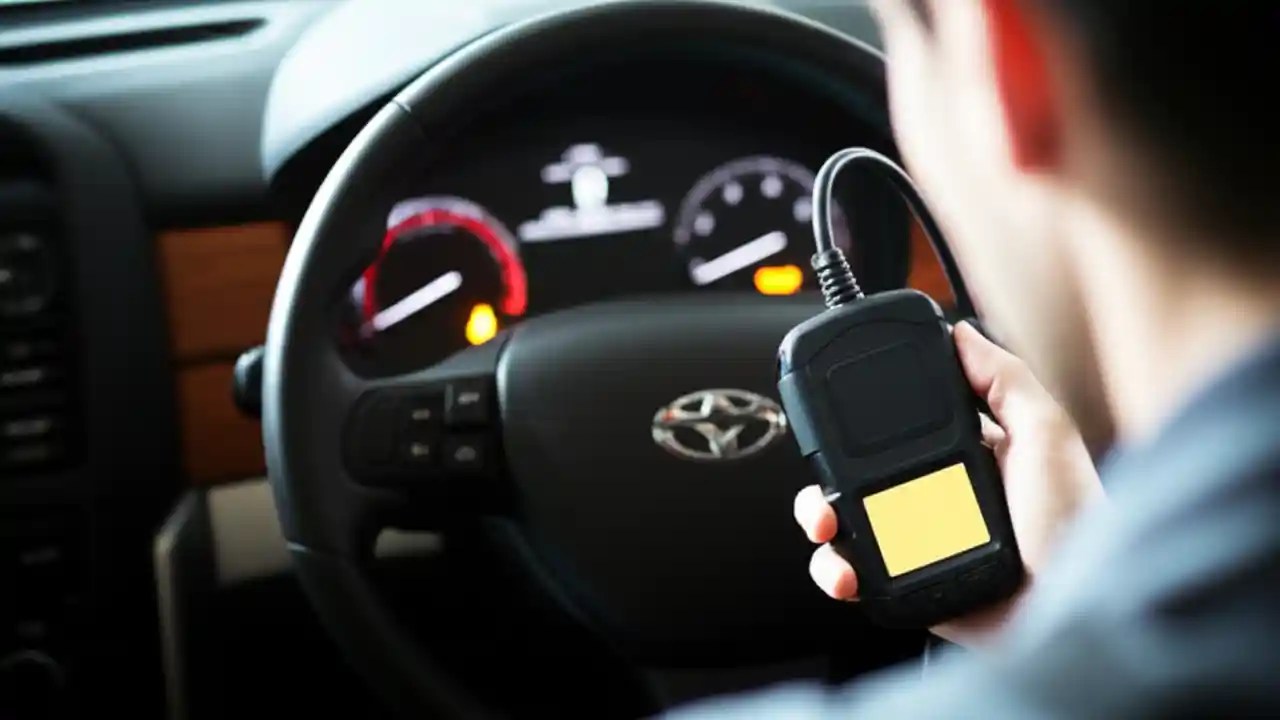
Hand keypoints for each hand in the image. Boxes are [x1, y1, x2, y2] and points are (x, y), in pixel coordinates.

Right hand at [793, 321, 1103, 645]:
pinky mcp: (906, 585)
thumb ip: (1005, 378)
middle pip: (857, 472)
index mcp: (967, 456)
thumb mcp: (1048, 433)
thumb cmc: (1076, 525)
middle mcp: (936, 497)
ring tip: (827, 526)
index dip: (865, 420)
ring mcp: (916, 543)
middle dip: (826, 471)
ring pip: (844, 521)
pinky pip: (853, 573)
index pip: (901, 427)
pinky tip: (845, 570)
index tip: (841, 413)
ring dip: (819, 518)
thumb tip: (961, 332)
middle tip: (825, 475)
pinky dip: (834, 571)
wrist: (1071, 608)